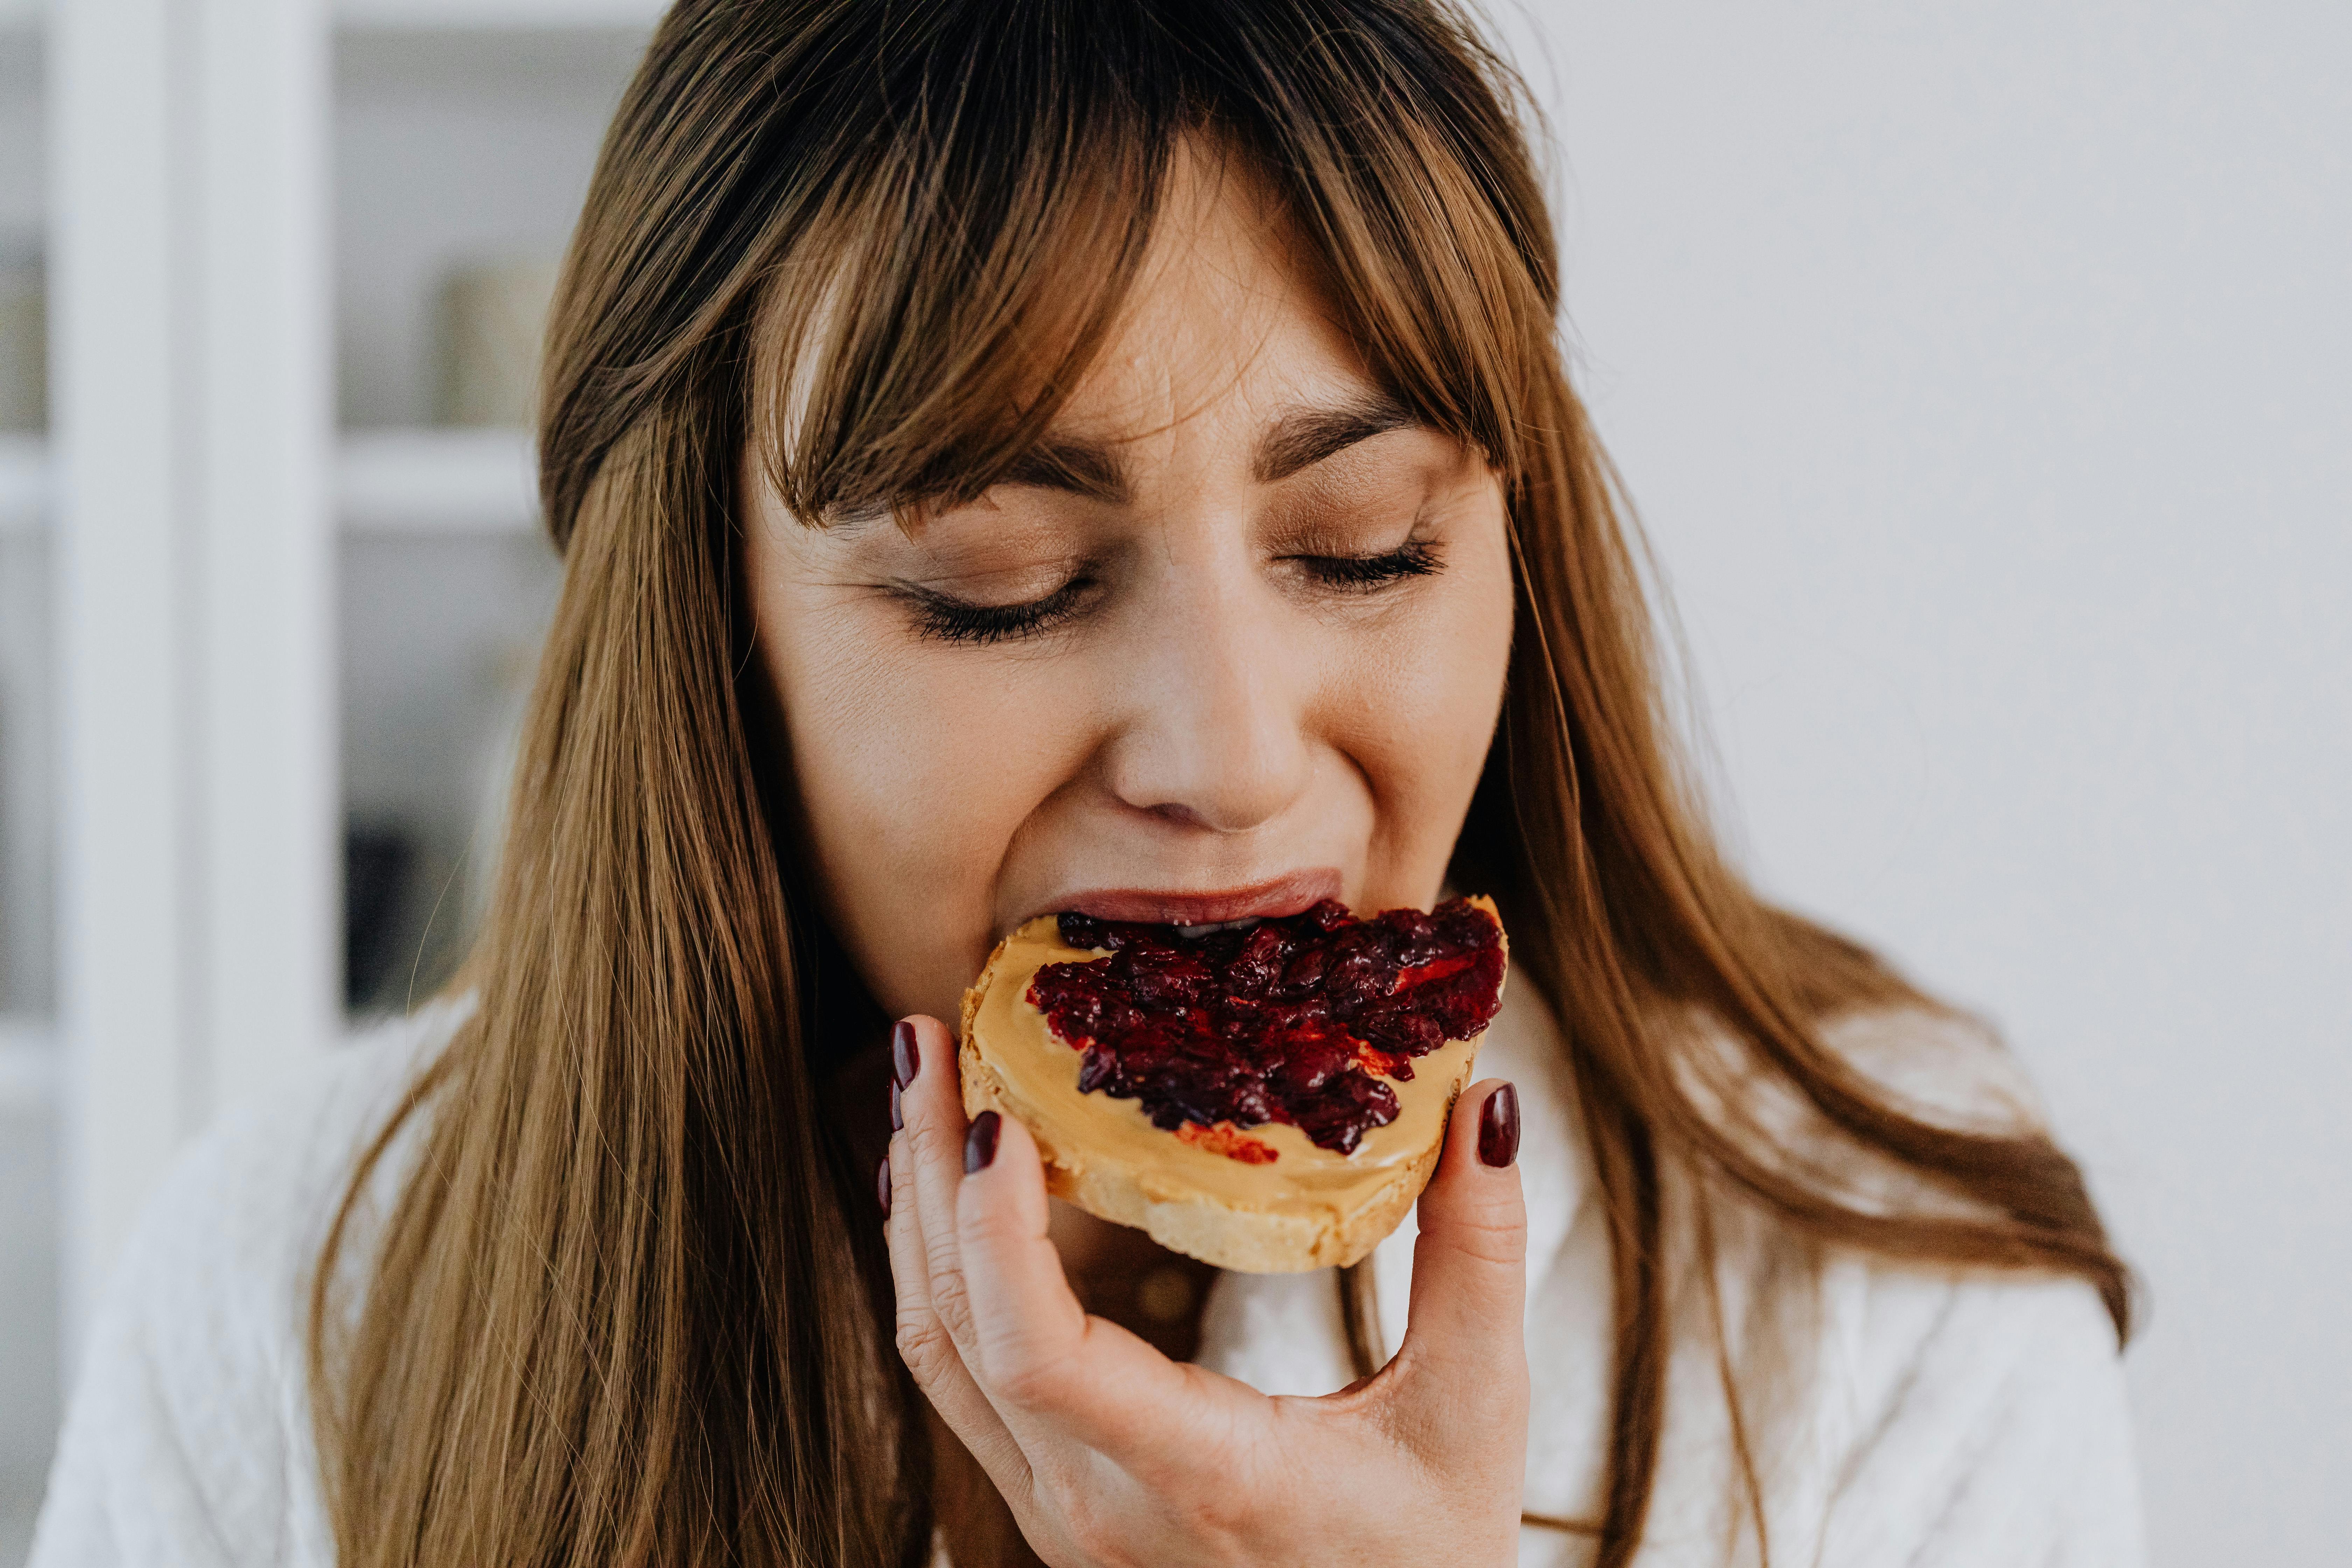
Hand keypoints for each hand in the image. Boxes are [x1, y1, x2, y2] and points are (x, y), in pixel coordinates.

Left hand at [881, 1013, 1529, 1567]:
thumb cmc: (1426, 1565)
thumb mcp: (1473, 1414)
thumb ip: (1478, 1256)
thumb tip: (1488, 1104)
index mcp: (1197, 1475)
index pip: (1038, 1354)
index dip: (995, 1231)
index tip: (995, 1118)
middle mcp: (1095, 1503)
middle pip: (956, 1329)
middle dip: (926, 1173)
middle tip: (926, 1039)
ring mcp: (1061, 1512)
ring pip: (937, 1354)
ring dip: (918, 1214)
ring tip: (919, 1088)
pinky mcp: (1056, 1504)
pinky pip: (960, 1378)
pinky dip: (943, 1272)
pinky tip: (951, 1196)